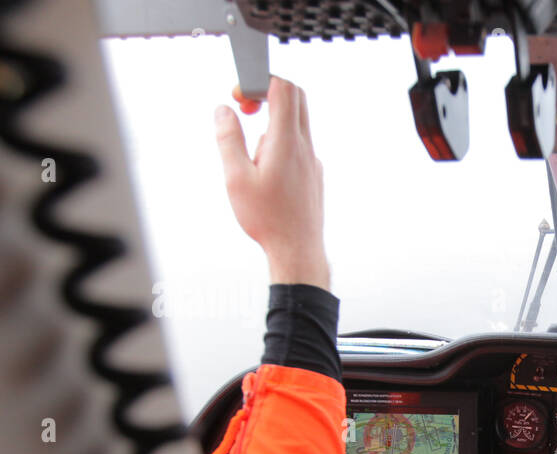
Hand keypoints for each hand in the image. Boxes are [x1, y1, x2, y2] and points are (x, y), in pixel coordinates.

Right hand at [214, 77, 328, 288]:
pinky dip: (280, 143)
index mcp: (286, 141)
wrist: (297, 249)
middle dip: (268, 93)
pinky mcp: (314, 173)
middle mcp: (305, 146)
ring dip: (272, 122)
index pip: (284, 88)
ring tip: (252, 155)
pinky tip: (266, 172)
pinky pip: (298, 145)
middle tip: (246, 111)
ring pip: (297, 123)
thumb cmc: (268, 218)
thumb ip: (228, 138)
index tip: (241, 99)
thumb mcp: (236, 177)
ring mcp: (313, 160)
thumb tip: (223, 110)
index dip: (260, 81)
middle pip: (296, 98)